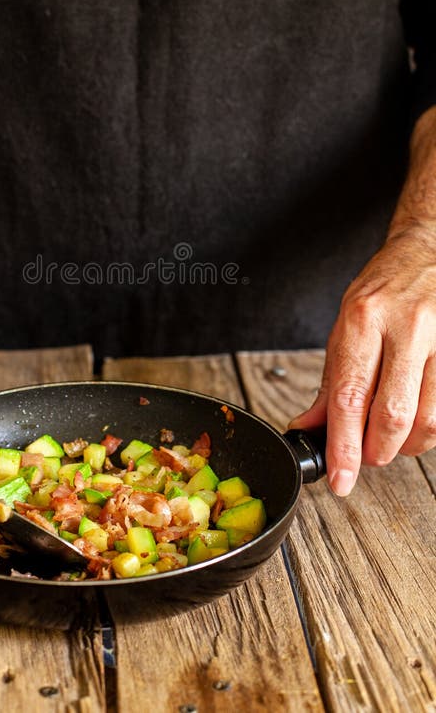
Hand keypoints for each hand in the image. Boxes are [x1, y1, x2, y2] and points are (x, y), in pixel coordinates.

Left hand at [289, 224, 435, 494]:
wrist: (428, 252)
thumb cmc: (384, 290)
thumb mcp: (346, 325)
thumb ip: (332, 383)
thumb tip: (308, 429)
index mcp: (363, 320)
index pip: (350, 397)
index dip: (343, 447)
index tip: (339, 479)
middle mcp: (404, 328)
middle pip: (391, 416)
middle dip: (375, 452)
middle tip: (364, 457)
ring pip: (427, 421)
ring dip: (404, 445)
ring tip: (390, 437)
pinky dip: (428, 428)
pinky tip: (415, 419)